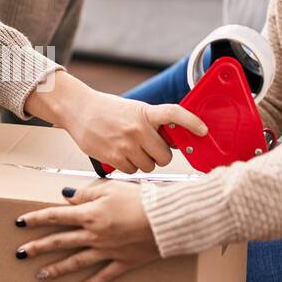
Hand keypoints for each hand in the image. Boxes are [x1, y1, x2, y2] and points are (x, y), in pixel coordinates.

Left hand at [14, 181, 162, 281]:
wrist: (168, 220)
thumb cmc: (142, 199)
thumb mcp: (112, 188)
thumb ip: (87, 192)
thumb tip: (67, 197)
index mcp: (90, 214)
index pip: (56, 216)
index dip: (36, 219)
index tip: (19, 223)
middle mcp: (94, 235)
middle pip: (60, 241)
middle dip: (38, 248)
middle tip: (20, 255)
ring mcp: (108, 251)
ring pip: (76, 261)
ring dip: (56, 269)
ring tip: (40, 275)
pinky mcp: (123, 262)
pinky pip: (103, 276)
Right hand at [24, 71, 206, 173]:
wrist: (78, 110)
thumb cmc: (108, 110)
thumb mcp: (134, 110)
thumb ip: (152, 123)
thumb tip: (174, 141)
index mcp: (145, 112)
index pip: (174, 114)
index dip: (192, 122)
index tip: (203, 130)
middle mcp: (137, 128)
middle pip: (164, 157)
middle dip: (160, 156)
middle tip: (150, 150)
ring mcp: (125, 144)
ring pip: (148, 167)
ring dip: (143, 162)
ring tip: (130, 149)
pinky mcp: (112, 157)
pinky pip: (131, 171)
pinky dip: (128, 166)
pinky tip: (119, 154)